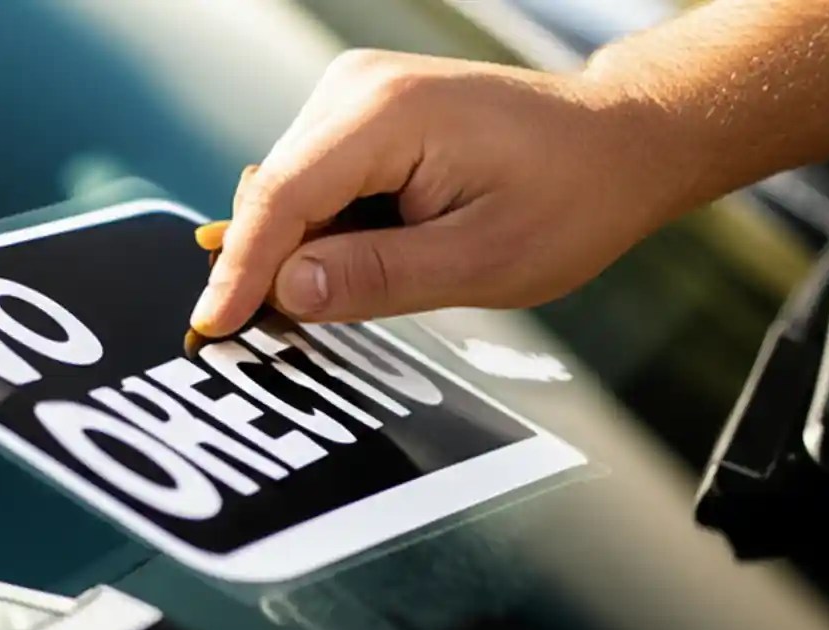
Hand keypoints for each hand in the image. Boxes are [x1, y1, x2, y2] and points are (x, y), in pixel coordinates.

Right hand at [189, 49, 697, 336]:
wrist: (619, 138)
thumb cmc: (571, 197)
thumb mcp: (482, 260)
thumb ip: (377, 278)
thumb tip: (284, 293)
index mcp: (387, 114)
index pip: (282, 198)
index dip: (238, 271)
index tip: (209, 330)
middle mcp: (357, 87)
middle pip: (277, 194)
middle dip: (269, 268)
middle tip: (277, 343)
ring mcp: (357, 93)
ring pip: (291, 192)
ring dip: (303, 253)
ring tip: (363, 296)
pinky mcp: (363, 112)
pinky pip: (318, 183)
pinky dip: (326, 232)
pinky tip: (369, 261)